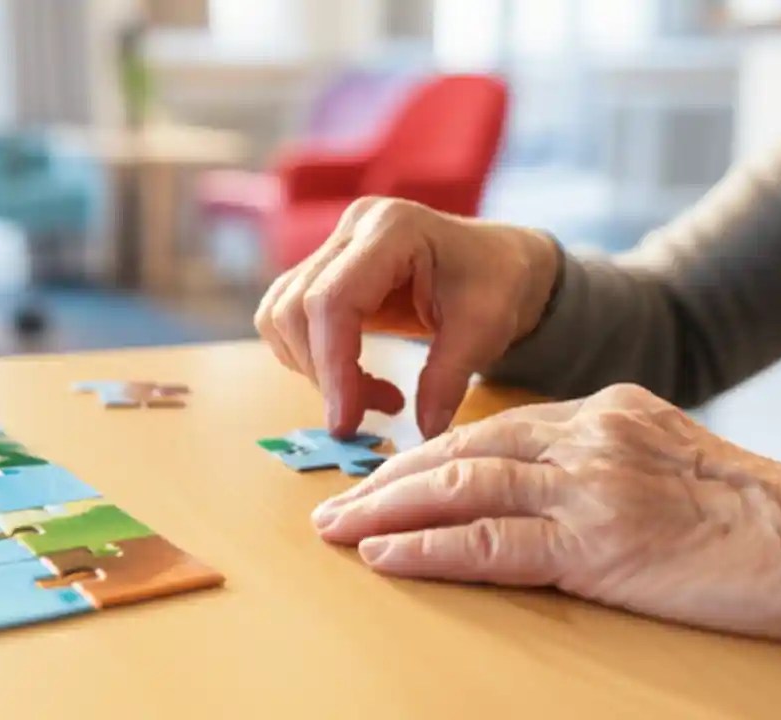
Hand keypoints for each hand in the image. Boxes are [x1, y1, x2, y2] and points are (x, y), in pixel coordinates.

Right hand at [254, 197, 559, 437]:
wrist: (499, 261)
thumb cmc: (497, 283)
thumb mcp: (486, 329)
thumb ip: (449, 377)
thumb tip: (422, 429)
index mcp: (392, 228)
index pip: (332, 300)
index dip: (332, 366)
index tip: (346, 422)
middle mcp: (350, 229)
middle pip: (296, 308)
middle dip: (324, 373)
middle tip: (374, 411)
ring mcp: (331, 246)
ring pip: (281, 315)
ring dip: (314, 369)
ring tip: (372, 395)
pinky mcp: (321, 272)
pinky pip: (287, 319)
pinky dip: (311, 359)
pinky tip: (355, 377)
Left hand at [311, 383, 780, 665]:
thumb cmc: (751, 514)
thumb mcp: (667, 458)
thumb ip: (600, 457)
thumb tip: (537, 480)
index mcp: (599, 413)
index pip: (488, 430)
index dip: (423, 455)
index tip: (380, 477)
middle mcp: (584, 437)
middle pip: (458, 451)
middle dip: (386, 481)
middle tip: (332, 503)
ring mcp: (587, 487)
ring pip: (460, 488)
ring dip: (385, 510)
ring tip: (335, 530)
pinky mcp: (596, 543)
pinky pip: (490, 543)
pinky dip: (428, 548)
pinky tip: (383, 555)